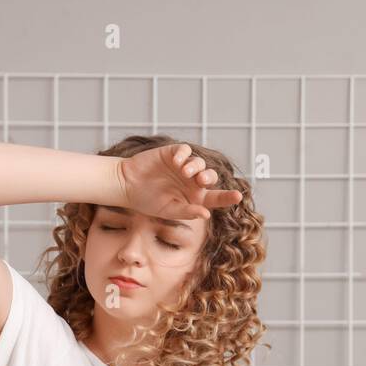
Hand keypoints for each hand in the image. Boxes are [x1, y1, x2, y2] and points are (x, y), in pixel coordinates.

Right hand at [116, 143, 243, 220]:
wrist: (128, 185)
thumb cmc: (148, 201)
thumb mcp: (169, 210)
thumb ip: (188, 212)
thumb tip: (207, 214)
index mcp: (194, 197)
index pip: (215, 198)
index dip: (227, 197)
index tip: (238, 196)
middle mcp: (191, 182)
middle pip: (209, 177)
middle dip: (208, 177)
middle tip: (200, 180)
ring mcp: (182, 166)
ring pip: (199, 162)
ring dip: (195, 166)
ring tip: (185, 172)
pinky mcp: (173, 153)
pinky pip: (185, 150)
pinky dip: (184, 154)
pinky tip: (176, 161)